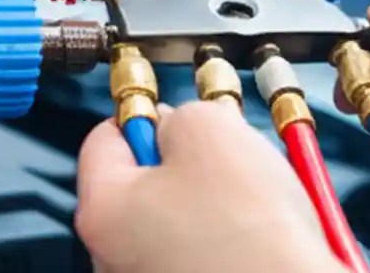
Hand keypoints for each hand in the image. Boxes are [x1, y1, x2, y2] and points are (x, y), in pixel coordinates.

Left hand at [75, 101, 345, 272]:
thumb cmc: (254, 235)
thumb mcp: (212, 131)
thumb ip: (185, 113)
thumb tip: (185, 123)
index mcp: (103, 212)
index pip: (106, 138)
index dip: (148, 113)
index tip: (178, 111)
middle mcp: (116, 257)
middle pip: (145, 182)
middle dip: (189, 160)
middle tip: (228, 153)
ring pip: (181, 220)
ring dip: (218, 202)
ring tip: (259, 202)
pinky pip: (208, 253)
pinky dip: (234, 239)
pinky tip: (267, 234)